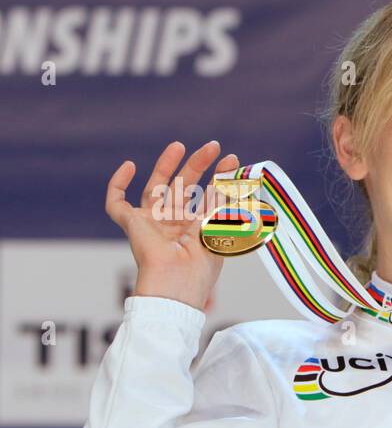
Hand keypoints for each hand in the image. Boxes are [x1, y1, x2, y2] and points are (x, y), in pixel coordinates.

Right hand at [105, 140, 239, 311]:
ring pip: (155, 187)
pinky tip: (129, 166)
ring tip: (180, 145)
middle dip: (197, 166)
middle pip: (183, 188)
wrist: (175, 282)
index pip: (206, 197)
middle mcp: (173, 226)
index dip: (219, 178)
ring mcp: (151, 224)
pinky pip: (116, 202)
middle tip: (213, 146)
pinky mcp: (131, 224)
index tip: (232, 160)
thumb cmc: (200, 266)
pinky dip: (117, 183)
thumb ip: (226, 204)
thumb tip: (239, 180)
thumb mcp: (219, 228)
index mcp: (195, 230)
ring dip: (166, 164)